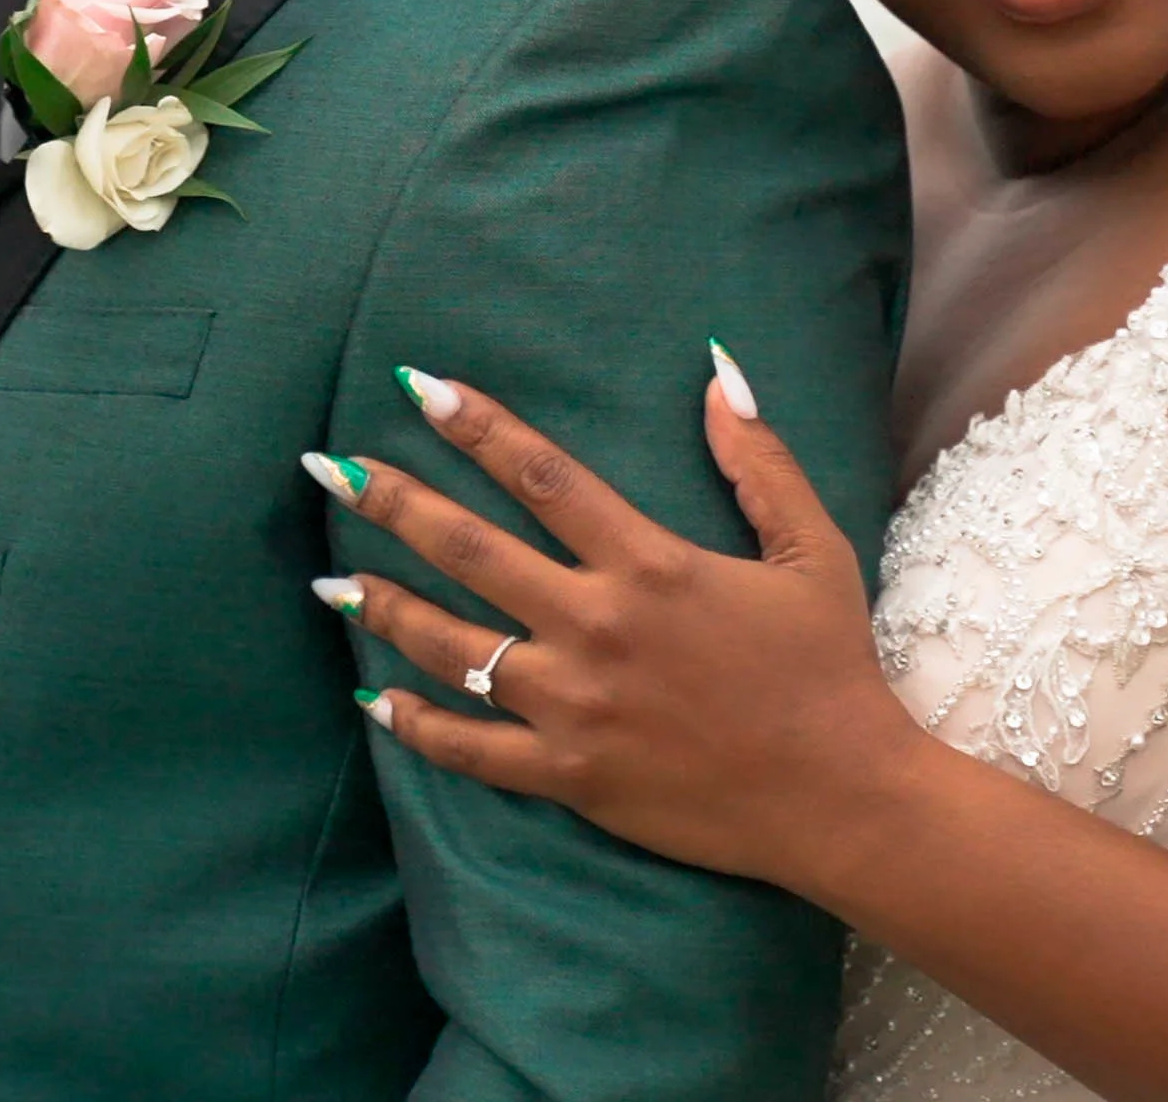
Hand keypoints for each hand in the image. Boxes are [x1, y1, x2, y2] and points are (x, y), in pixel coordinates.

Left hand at [299, 347, 929, 891]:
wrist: (839, 797)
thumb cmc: (829, 669)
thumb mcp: (811, 550)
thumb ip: (759, 462)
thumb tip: (718, 372)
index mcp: (649, 565)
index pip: (543, 475)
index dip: (478, 426)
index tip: (421, 387)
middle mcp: (596, 627)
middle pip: (470, 550)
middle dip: (393, 504)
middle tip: (328, 470)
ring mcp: (573, 707)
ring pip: (452, 646)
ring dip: (385, 607)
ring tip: (328, 582)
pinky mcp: (568, 777)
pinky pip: (470, 749)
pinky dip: (415, 725)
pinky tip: (372, 701)